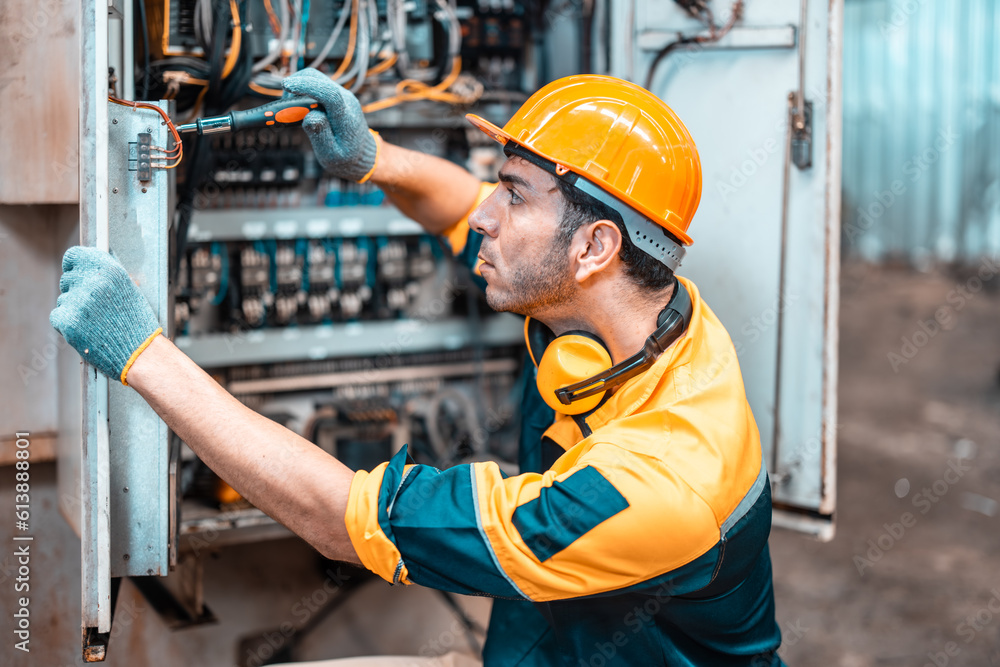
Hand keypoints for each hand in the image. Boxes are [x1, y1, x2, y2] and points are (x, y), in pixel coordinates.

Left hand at [49, 246, 162, 384]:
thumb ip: (106, 276)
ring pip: (63, 300)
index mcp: (109, 270)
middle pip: (67, 279)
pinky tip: (86, 331)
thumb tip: (85, 269)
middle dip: (76, 291)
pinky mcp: (67, 320)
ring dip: (74, 310)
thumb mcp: (129, 290)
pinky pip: (57, 316)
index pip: (74, 256)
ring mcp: (78, 301)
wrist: (141, 353)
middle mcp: (93, 282)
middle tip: (94, 308)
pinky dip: (67, 325)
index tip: (76, 272)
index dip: (74, 265)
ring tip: (96, 323)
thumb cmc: (137, 324)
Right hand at [282, 68, 378, 182]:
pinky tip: (298, 108)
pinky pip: (316, 85)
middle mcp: (345, 100)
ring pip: (315, 79)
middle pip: (318, 78)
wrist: (362, 154)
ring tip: (290, 108)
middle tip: (283, 104)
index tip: (287, 86)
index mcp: (346, 118)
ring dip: (298, 88)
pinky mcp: (336, 95)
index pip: (329, 94)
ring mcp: (341, 95)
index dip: (307, 87)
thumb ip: (321, 135)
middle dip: (296, 84)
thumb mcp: (332, 155)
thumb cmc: (346, 158)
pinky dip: (303, 91)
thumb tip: (309, 116)